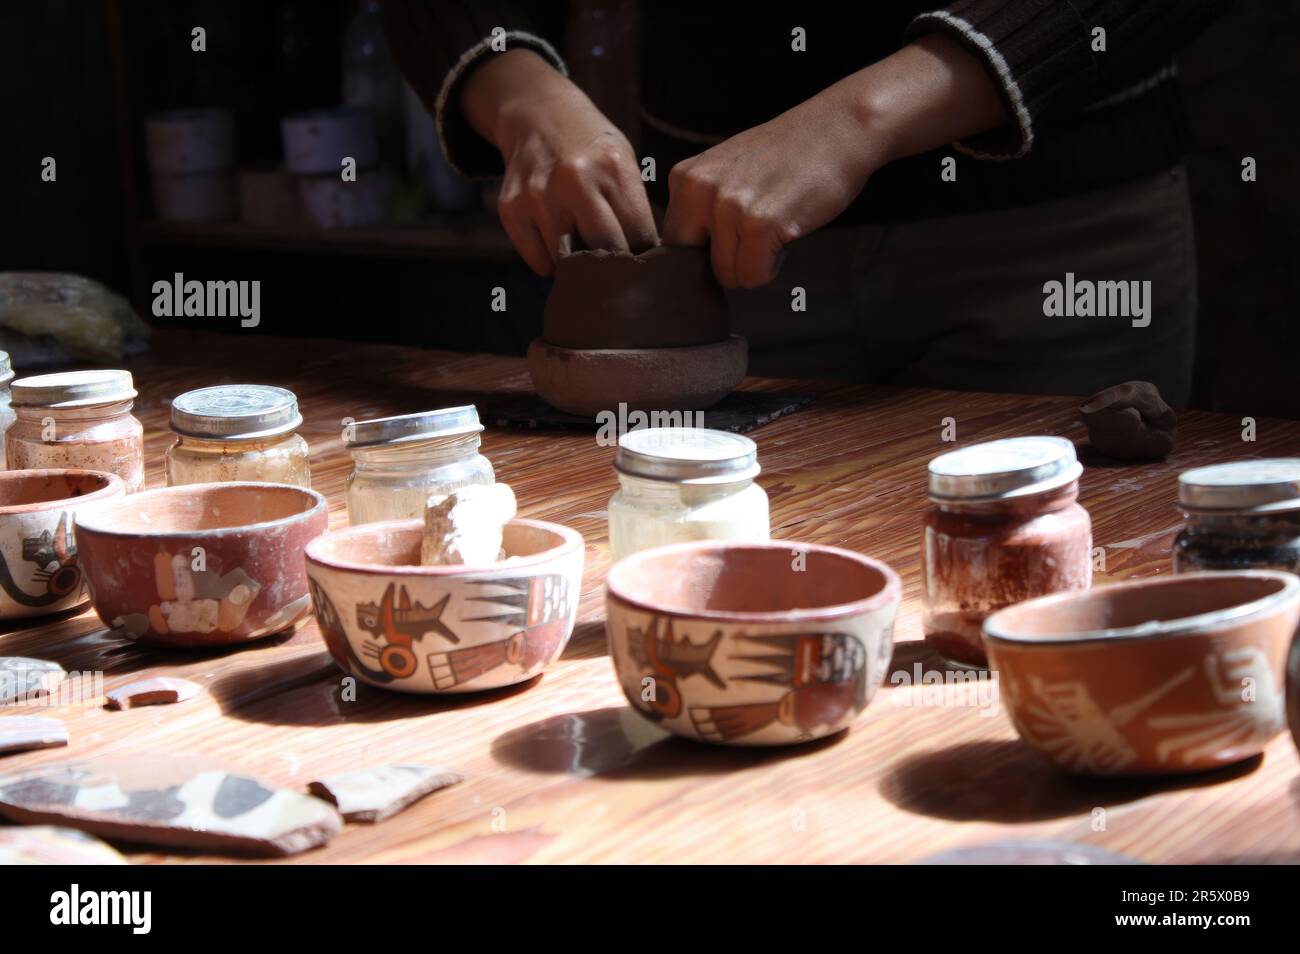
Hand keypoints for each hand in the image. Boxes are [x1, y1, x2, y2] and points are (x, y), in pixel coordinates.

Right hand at [462, 50, 656, 274]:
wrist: (538, 114)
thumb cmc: (592, 149)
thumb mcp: (624, 163)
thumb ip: (634, 211)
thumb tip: (645, 269)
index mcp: (612, 168)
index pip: (640, 237)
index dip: (645, 256)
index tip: (645, 263)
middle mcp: (574, 180)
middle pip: (605, 251)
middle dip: (615, 266)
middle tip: (618, 268)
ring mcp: (538, 195)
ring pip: (569, 262)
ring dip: (580, 265)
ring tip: (585, 246)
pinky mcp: (511, 209)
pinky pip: (540, 262)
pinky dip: (552, 261)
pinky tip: (558, 239)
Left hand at [663, 85, 882, 288]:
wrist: (838, 127)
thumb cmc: (787, 156)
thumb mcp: (726, 171)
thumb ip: (700, 206)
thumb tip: (686, 263)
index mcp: (684, 177)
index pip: (675, 245)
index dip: (706, 251)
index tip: (734, 234)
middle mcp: (698, 189)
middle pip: (694, 267)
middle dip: (725, 262)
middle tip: (754, 234)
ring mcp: (728, 206)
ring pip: (727, 275)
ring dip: (754, 261)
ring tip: (776, 224)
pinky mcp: (760, 224)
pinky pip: (753, 276)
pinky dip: (773, 266)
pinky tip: (786, 231)